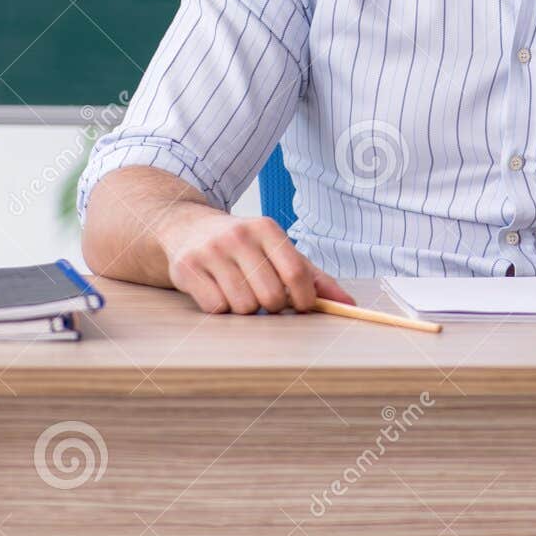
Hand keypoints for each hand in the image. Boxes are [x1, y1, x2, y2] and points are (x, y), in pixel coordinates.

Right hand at [158, 207, 355, 315]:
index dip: (305, 299)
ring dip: (246, 309)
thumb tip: (348, 304)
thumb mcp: (278, 251)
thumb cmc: (243, 246)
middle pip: (271, 296)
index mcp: (266, 228)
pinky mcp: (187, 268)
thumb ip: (314, 277)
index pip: (296, 273)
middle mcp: (238, 236)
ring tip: (241, 292)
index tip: (303, 307)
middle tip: (266, 298)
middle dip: (273, 306)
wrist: (187, 227)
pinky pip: (216, 308)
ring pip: (243, 306)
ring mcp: (211, 251)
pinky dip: (221, 308)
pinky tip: (218, 292)